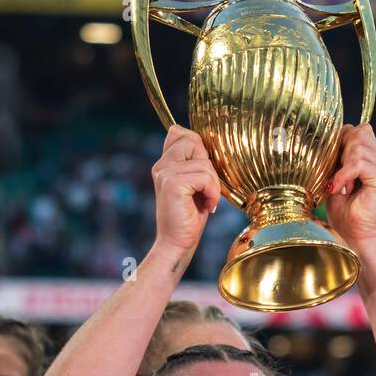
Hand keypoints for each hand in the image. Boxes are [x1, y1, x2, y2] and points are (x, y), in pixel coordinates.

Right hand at [150, 125, 220, 254]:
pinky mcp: (172, 185)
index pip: (180, 132)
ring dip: (213, 184)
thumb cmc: (189, 216)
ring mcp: (165, 173)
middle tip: (207, 188)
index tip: (202, 174)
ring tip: (207, 200)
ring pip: (204, 163)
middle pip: (194, 141)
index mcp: (164, 162)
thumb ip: (194, 163)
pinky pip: (204, 177)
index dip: (198, 147)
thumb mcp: (194, 184)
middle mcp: (161, 165)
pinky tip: (208, 206)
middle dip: (209, 166)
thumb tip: (203, 142)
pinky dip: (212, 192)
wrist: (177, 243)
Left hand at [326, 124, 375, 247]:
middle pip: (360, 132)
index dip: (342, 139)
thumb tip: (328, 139)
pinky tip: (338, 188)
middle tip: (335, 173)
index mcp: (371, 160)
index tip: (331, 162)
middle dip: (342, 148)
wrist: (352, 237)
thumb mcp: (335, 179)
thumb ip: (336, 159)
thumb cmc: (342, 213)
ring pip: (359, 146)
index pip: (360, 130)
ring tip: (339, 184)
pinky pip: (359, 163)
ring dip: (342, 164)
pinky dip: (344, 174)